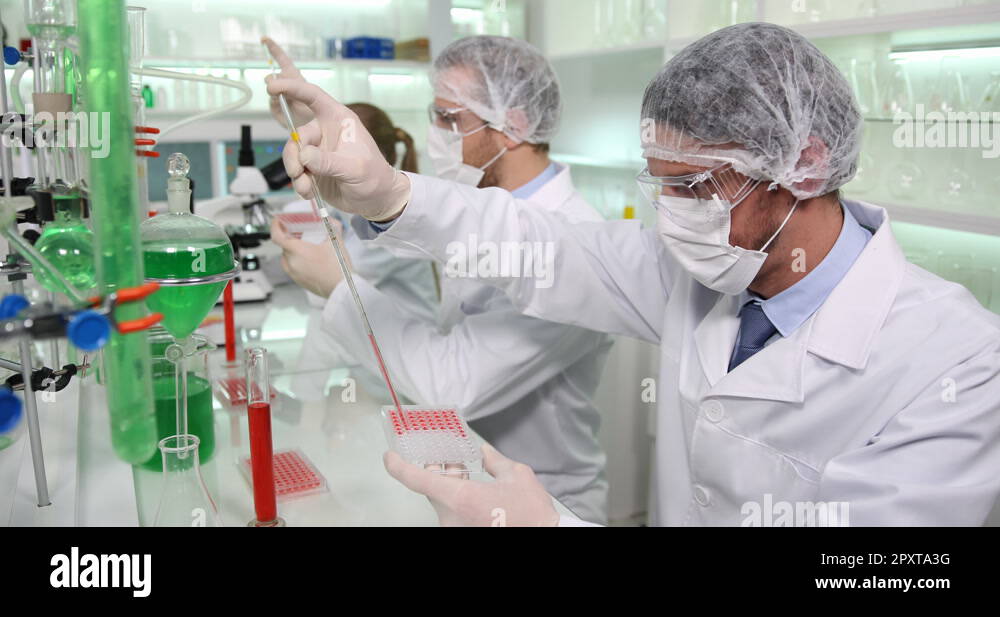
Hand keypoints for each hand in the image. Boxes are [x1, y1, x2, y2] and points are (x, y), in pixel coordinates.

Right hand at [261, 37, 313, 128]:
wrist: (321, 128)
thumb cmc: (321, 110)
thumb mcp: (310, 93)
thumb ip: (291, 85)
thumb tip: (272, 84)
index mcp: (296, 77)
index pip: (283, 60)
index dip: (274, 49)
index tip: (264, 39)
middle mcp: (286, 86)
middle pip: (273, 77)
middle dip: (273, 81)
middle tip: (277, 89)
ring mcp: (281, 99)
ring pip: (272, 91)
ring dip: (276, 95)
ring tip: (286, 102)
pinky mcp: (278, 111)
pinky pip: (273, 105)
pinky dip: (277, 107)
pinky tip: (286, 111)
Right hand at [266, 78, 410, 221]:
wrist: (376, 200)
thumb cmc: (374, 177)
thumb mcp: (354, 168)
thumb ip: (328, 162)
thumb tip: (304, 155)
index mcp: (338, 120)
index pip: (313, 96)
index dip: (292, 88)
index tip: (273, 85)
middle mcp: (325, 131)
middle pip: (297, 135)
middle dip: (294, 155)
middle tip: (298, 172)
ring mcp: (317, 150)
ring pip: (293, 155)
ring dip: (295, 172)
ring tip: (306, 187)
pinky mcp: (312, 168)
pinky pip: (296, 171)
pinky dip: (299, 183)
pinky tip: (309, 192)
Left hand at [269, 216, 349, 298]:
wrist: (341, 289)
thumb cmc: (338, 267)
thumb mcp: (336, 242)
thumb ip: (332, 226)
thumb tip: (330, 219)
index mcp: (297, 250)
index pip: (276, 236)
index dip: (275, 226)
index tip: (277, 221)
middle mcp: (291, 262)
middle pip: (284, 246)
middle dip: (289, 237)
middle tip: (299, 232)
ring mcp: (293, 273)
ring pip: (287, 257)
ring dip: (292, 250)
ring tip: (305, 247)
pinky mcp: (298, 281)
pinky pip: (292, 267)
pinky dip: (297, 260)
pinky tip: (310, 260)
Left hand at [384, 443, 559, 526]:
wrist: (546, 538)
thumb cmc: (531, 513)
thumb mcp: (516, 476)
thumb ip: (495, 461)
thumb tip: (485, 454)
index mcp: (460, 497)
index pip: (416, 480)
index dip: (398, 466)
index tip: (389, 456)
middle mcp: (451, 517)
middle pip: (433, 489)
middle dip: (440, 472)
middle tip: (454, 459)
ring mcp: (456, 529)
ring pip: (444, 502)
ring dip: (452, 487)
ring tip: (469, 475)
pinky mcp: (462, 534)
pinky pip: (453, 514)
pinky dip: (459, 501)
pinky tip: (477, 494)